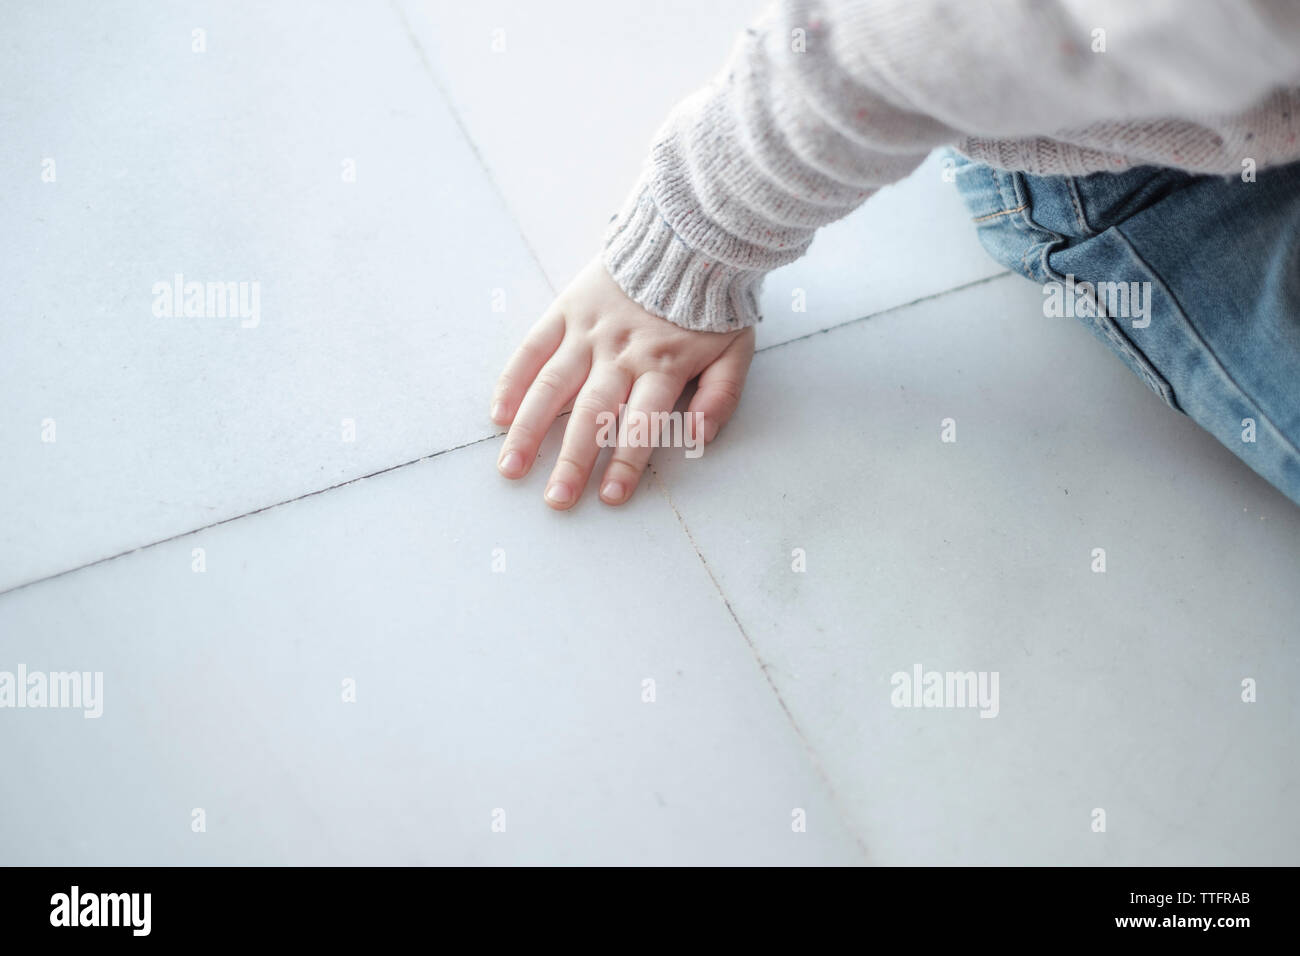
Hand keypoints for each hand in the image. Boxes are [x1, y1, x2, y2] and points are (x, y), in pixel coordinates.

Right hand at [491, 256, 754, 508]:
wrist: (689, 235)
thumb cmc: (711, 305)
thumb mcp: (736, 350)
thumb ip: (721, 397)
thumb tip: (697, 438)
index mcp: (664, 365)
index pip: (642, 424)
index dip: (626, 462)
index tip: (610, 497)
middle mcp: (621, 352)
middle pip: (592, 413)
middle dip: (572, 460)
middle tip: (555, 500)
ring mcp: (589, 330)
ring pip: (553, 386)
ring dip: (530, 430)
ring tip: (510, 468)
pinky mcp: (567, 309)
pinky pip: (534, 347)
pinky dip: (514, 380)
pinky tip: (499, 415)